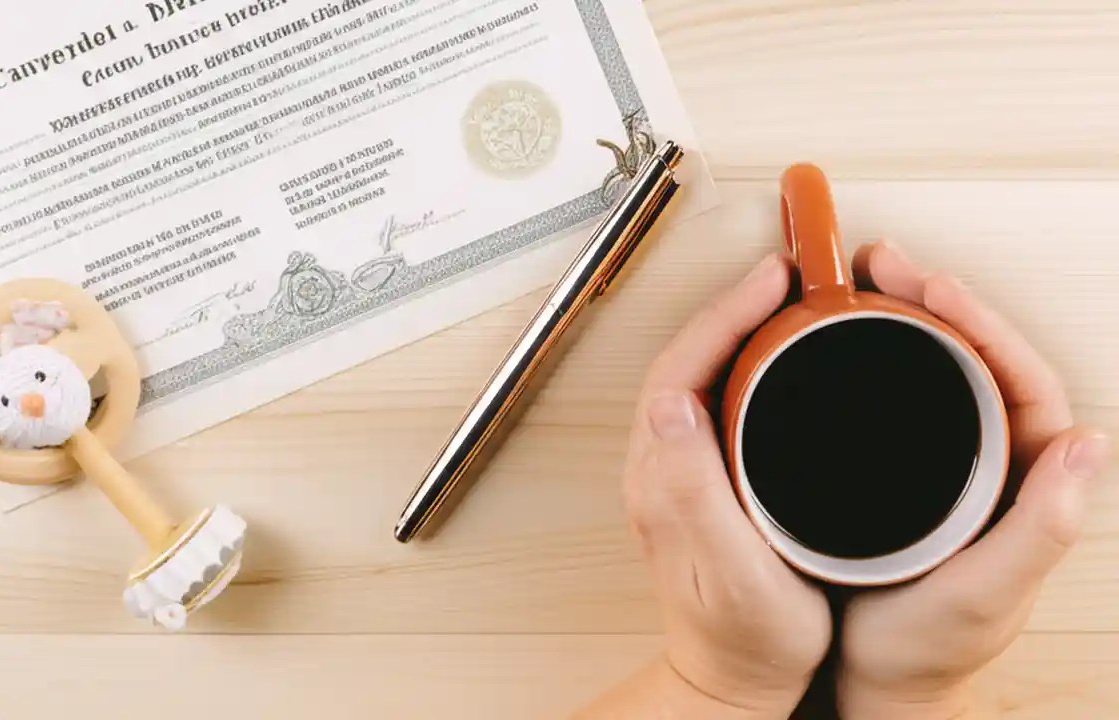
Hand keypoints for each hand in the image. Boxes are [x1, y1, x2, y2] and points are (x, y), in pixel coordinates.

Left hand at [610, 254, 830, 717]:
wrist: (735, 678)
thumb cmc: (742, 636)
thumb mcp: (728, 566)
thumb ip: (693, 487)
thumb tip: (669, 402)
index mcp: (662, 474)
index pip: (682, 366)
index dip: (726, 313)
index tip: (773, 278)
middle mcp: (662, 463)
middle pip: (689, 357)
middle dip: (734, 306)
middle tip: (788, 274)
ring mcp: (681, 469)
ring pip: (703, 373)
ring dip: (741, 329)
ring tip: (789, 300)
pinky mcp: (704, 478)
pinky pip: (720, 398)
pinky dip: (750, 364)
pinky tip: (785, 361)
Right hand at [837, 242, 1111, 718]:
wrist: (872, 680)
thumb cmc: (927, 646)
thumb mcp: (986, 593)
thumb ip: (1043, 526)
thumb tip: (1091, 441)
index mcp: (1027, 480)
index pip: (1021, 377)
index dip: (981, 322)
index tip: (933, 285)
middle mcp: (993, 463)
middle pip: (974, 359)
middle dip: (932, 301)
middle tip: (882, 266)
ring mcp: (946, 465)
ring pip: (934, 371)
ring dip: (900, 321)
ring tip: (859, 285)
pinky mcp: (903, 472)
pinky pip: (896, 399)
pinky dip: (870, 362)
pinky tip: (837, 345)